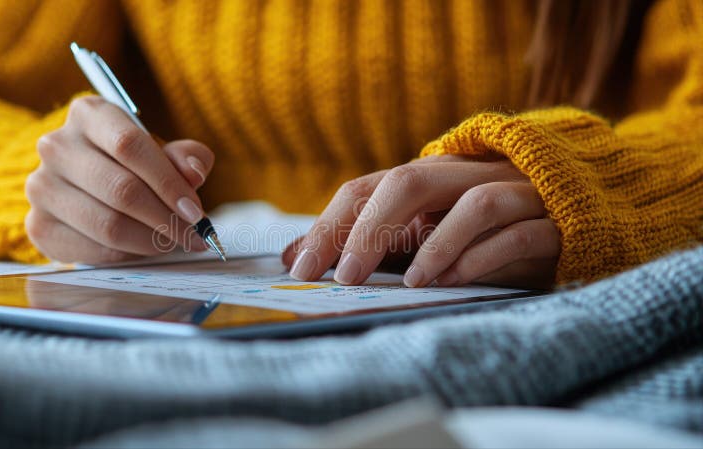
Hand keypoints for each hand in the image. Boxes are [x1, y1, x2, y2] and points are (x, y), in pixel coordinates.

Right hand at [26, 96, 213, 263]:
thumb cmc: (132, 166)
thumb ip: (185, 158)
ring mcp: (41, 186)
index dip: (168, 182)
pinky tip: (143, 249)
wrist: (88, 191)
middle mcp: (56, 146)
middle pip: (121, 189)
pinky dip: (127, 255)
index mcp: (89, 114)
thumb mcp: (163, 153)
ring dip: (150, 241)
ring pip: (108, 224)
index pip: (129, 145)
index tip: (195, 212)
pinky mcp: (39, 225)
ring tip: (172, 243)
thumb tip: (194, 172)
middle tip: (193, 236)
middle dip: (166, 219)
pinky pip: (93, 249)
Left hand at [283, 155, 559, 287]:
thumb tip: (292, 255)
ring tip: (409, 284)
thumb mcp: (420, 233)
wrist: (576, 213)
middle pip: (410, 182)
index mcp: (431, 175)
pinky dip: (483, 257)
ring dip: (435, 244)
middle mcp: (469, 174)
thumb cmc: (481, 232)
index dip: (330, 225)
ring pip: (475, 202)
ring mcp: (517, 192)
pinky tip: (456, 281)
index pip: (368, 187)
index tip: (300, 268)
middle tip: (346, 278)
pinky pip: (519, 232)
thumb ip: (365, 242)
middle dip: (370, 229)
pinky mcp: (553, 221)